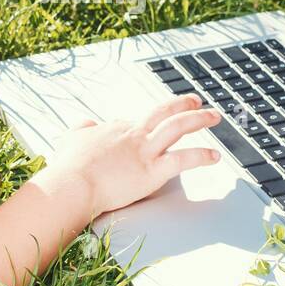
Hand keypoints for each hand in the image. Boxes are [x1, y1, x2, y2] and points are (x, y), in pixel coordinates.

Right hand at [40, 93, 222, 216]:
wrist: (73, 183)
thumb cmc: (69, 167)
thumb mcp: (70, 139)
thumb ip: (81, 129)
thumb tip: (86, 123)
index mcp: (116, 129)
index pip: (137, 122)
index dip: (146, 125)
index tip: (151, 128)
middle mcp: (134, 134)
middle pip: (163, 112)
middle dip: (182, 105)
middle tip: (196, 102)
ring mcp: (145, 151)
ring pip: (178, 127)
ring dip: (199, 119)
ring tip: (215, 116)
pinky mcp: (153, 171)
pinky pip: (183, 159)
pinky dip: (201, 156)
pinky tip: (215, 156)